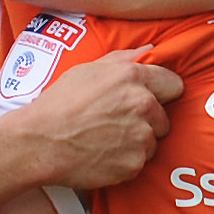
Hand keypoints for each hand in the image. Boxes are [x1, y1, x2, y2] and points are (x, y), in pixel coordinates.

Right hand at [11, 47, 181, 187]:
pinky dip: (125, 162)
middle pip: (164, 118)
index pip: (175, 85)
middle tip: (118, 123)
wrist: (39, 142)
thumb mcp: (87, 70)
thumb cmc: (58, 104)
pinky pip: (138, 163)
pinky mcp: (134, 163)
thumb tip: (149, 50)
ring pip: (152, 142)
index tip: (151, 100)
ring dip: (136, 143)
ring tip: (106, 140)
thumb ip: (122, 59)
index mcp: (133, 77)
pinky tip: (103, 155)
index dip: (163, 93)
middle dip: (147, 122)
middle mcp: (143, 105)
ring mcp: (141, 136)